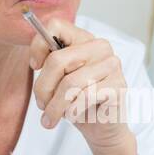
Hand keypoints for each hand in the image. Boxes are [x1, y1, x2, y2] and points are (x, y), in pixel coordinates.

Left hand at [28, 16, 135, 154]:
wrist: (103, 128)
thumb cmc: (79, 102)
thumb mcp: (59, 80)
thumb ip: (51, 65)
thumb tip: (36, 62)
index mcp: (84, 39)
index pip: (56, 26)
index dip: (38, 46)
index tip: (35, 66)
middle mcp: (100, 47)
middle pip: (57, 60)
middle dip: (43, 87)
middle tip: (41, 105)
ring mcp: (112, 65)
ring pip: (69, 84)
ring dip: (55, 107)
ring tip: (51, 118)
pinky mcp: (118, 86)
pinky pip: (84, 98)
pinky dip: (72, 112)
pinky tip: (72, 116)